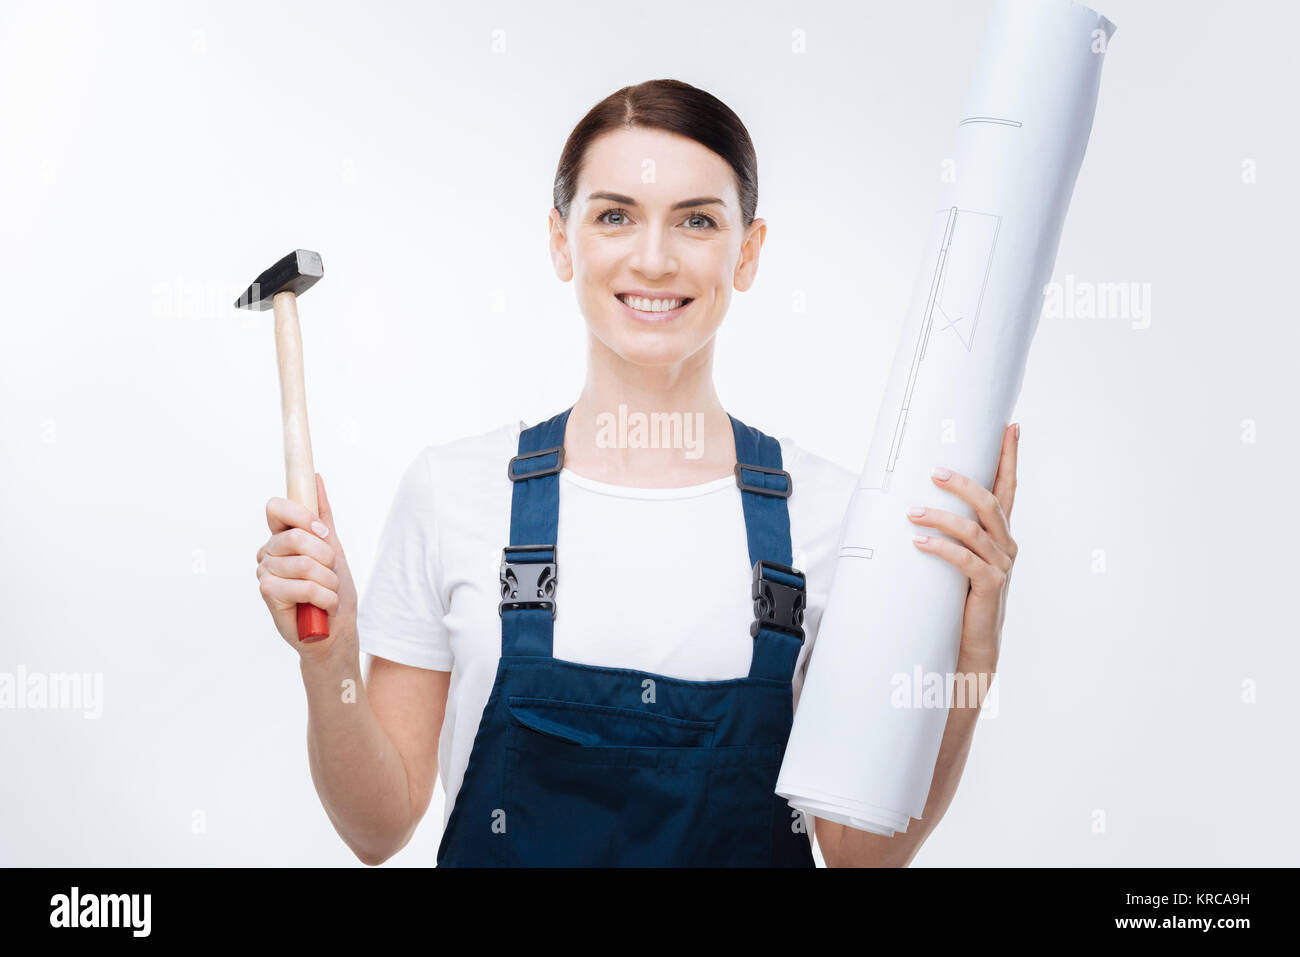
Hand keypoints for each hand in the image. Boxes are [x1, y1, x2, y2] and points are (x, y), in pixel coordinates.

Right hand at [256, 473, 358, 661]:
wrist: (335, 630)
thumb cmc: (334, 590)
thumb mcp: (334, 548)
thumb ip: (322, 516)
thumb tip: (316, 478)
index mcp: (282, 536)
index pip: (277, 507)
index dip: (302, 516)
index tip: (323, 532)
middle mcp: (269, 550)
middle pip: (295, 536)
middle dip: (326, 556)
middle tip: (331, 572)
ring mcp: (265, 571)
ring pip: (303, 563)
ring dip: (329, 581)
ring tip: (329, 592)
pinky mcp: (267, 593)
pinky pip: (301, 586)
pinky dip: (324, 597)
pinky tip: (324, 605)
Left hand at [905, 423, 1018, 671]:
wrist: (973, 647)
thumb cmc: (958, 598)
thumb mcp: (955, 558)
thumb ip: (946, 532)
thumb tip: (910, 501)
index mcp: (1001, 533)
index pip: (1008, 487)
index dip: (1010, 457)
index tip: (1011, 427)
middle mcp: (1006, 545)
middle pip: (990, 502)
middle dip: (964, 483)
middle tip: (935, 472)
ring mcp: (1001, 565)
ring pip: (974, 529)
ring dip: (941, 517)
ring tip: (912, 512)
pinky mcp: (990, 586)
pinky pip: (964, 560)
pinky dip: (941, 548)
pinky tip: (919, 542)